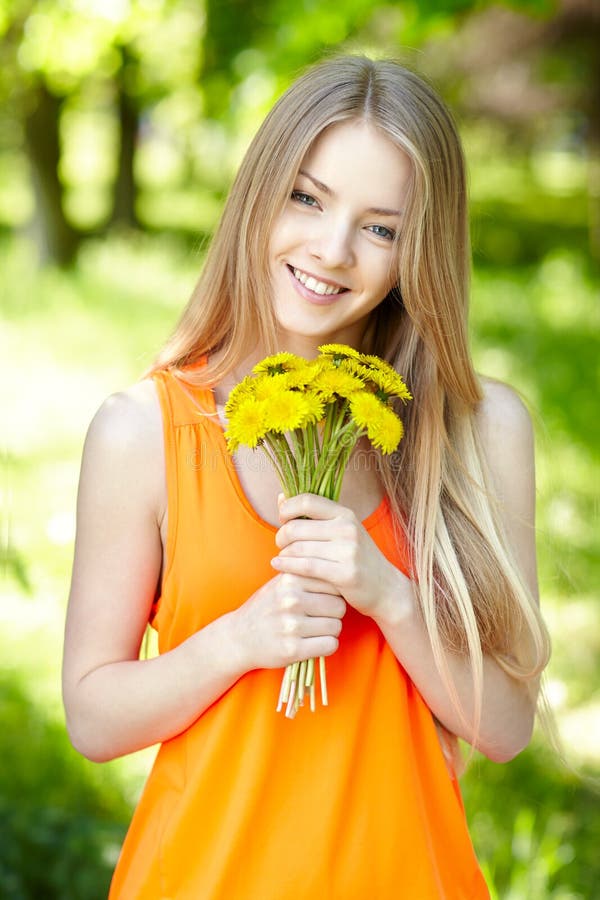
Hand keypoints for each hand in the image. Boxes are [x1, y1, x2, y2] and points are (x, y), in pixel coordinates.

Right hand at [228, 572, 345, 672]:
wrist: (239, 637)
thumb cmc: (266, 608)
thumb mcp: (281, 583)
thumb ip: (306, 574)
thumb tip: (339, 569)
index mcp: (290, 579)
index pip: (333, 582)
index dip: (333, 593)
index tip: (323, 599)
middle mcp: (291, 600)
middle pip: (339, 606)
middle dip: (334, 613)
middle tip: (320, 617)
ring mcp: (291, 625)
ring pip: (336, 626)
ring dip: (330, 631)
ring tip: (315, 630)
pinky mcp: (293, 649)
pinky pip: (330, 645)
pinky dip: (326, 646)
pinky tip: (314, 643)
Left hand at [271, 493, 402, 618]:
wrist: (386, 588)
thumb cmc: (358, 558)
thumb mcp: (342, 531)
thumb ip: (313, 515)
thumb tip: (280, 497)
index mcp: (346, 514)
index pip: (307, 500)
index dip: (287, 508)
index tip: (283, 520)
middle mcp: (348, 529)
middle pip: (296, 527)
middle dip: (281, 536)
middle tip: (281, 545)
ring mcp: (348, 551)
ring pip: (298, 548)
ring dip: (283, 554)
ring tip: (281, 558)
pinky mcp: (345, 574)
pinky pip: (305, 566)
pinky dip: (286, 566)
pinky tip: (278, 567)